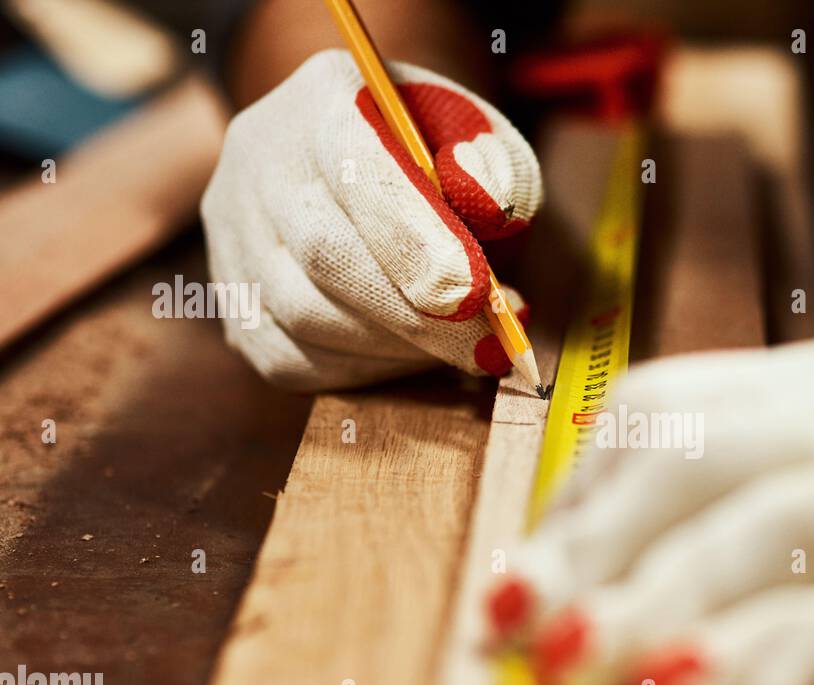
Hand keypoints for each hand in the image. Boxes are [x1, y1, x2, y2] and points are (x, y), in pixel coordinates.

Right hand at [201, 50, 541, 390]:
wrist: (372, 165)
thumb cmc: (436, 153)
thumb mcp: (481, 139)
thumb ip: (495, 165)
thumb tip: (489, 204)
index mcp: (322, 99)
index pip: (357, 171)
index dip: (415, 240)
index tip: (473, 295)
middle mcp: (259, 160)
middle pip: (324, 254)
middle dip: (415, 315)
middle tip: (487, 347)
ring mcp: (233, 233)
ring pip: (302, 316)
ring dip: (395, 347)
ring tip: (460, 347)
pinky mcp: (232, 299)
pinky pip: (289, 357)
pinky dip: (361, 370)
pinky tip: (410, 356)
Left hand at [485, 338, 813, 684]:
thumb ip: (734, 477)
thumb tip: (594, 548)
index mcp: (803, 386)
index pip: (655, 414)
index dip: (574, 501)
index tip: (517, 578)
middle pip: (687, 462)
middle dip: (585, 547)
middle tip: (506, 625)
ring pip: (755, 534)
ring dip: (648, 604)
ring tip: (568, 664)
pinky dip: (754, 659)